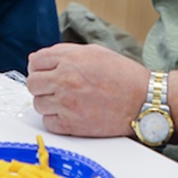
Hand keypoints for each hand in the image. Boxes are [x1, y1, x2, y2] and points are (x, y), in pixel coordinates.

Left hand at [26, 43, 148, 137]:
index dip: (40, 67)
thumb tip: (40, 58)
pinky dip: (56, 120)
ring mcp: (66, 103)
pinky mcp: (71, 125)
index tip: (45, 72)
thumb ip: (66, 53)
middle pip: (33, 83)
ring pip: (38, 103)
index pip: (35, 61)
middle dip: (41, 85)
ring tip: (67, 102)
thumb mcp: (95, 53)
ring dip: (49, 103)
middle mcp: (65, 79)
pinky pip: (48, 123)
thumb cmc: (124, 76)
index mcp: (70, 59)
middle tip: (54, 88)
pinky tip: (70, 114)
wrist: (144, 101)